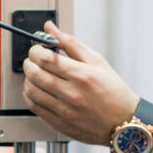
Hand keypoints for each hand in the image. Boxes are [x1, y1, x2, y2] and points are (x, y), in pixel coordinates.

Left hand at [21, 22, 138, 146]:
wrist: (125, 122)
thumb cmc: (114, 92)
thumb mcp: (97, 61)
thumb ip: (71, 43)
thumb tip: (50, 29)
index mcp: (82, 75)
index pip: (45, 58)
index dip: (36, 50)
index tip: (38, 49)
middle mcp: (72, 94)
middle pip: (35, 73)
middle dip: (29, 62)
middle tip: (34, 60)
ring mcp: (65, 111)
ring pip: (31, 91)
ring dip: (28, 79)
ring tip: (36, 74)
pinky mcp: (60, 123)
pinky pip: (34, 107)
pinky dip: (30, 95)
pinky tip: (38, 90)